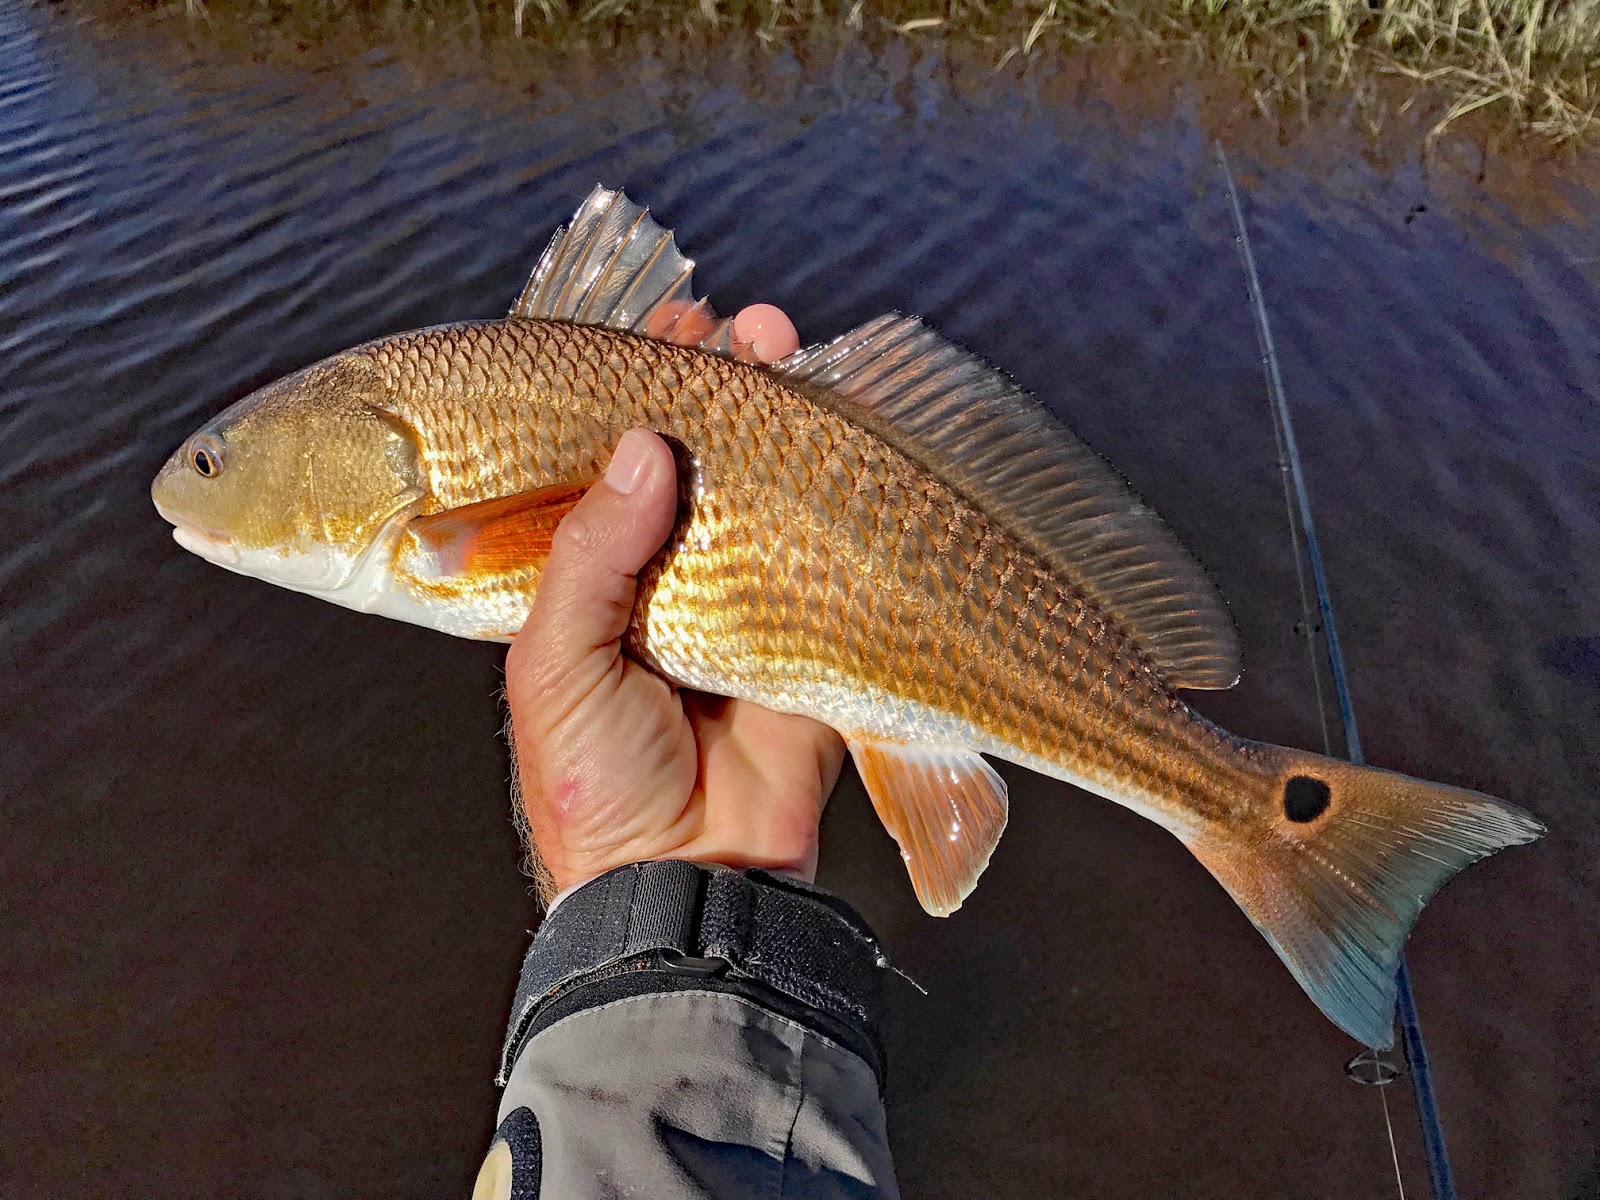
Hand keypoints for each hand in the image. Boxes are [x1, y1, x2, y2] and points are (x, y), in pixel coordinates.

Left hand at [505, 306, 844, 902]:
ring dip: (784, 426)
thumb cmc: (593, 782)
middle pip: (698, 463)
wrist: (686, 884)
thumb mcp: (555, 664)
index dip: (635, 394)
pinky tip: (850, 438)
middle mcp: (664, 578)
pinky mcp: (805, 636)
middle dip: (724, 392)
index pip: (608, 463)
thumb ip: (590, 555)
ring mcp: (739, 602)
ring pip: (765, 495)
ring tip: (791, 354)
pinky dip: (842, 502)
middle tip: (746, 336)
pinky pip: (827, 560)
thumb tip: (640, 450)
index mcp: (589, 579)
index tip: (667, 332)